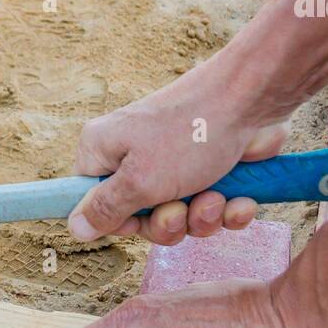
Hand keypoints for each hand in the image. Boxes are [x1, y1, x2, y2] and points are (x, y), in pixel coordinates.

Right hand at [68, 69, 289, 243]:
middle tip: (182, 208)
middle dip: (169, 222)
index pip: (92, 203)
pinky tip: (240, 200)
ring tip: (215, 195)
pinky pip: (212, 207)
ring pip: (181, 216)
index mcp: (104, 151)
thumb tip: (74, 228)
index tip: (140, 219)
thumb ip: (104, 208)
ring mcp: (173, 163)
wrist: (253, 99)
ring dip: (202, 216)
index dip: (118, 221)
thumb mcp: (140, 181)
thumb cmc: (191, 133)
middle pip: (140, 217)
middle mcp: (134, 156)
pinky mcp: (209, 169)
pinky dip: (228, 209)